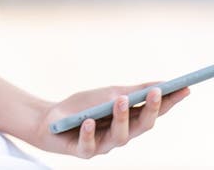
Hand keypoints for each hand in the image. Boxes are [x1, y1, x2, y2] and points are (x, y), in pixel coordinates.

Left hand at [36, 82, 189, 157]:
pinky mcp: (83, 151)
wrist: (51, 121)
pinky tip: (90, 121)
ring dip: (121, 117)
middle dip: (150, 110)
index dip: (170, 103)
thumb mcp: (110, 94)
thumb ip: (133, 92)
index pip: (154, 113)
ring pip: (119, 136)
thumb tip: (161, 83)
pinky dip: (90, 132)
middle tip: (156, 92)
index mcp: (130, 122)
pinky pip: (89, 144)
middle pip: (141, 127)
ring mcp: (104, 145)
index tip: (184, 89)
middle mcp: (121, 136)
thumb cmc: (84, 107)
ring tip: (120, 100)